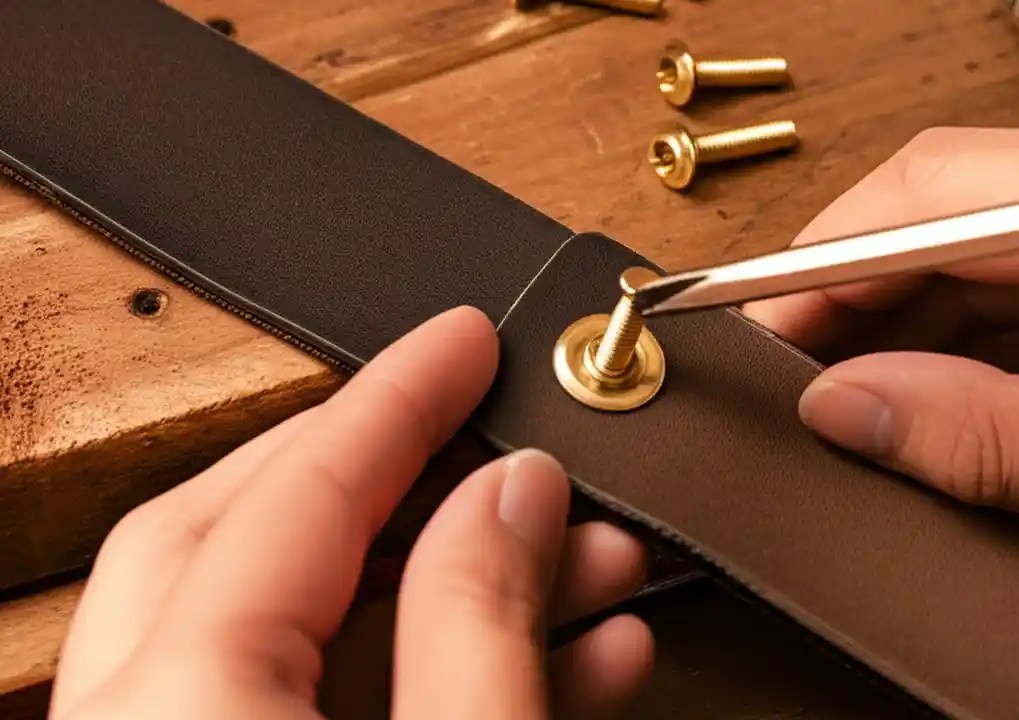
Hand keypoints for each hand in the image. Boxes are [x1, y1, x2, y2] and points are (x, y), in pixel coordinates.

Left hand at [50, 306, 653, 718]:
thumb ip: (480, 624)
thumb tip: (514, 496)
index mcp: (185, 710)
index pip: (299, 494)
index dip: (400, 400)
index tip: (464, 340)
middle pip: (233, 528)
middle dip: (369, 458)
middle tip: (467, 415)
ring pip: (270, 619)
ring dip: (428, 576)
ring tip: (577, 561)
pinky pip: (292, 698)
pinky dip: (416, 665)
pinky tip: (556, 655)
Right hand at [745, 18, 1018, 606]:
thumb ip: (1007, 449)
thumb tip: (856, 411)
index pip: (946, 200)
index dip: (828, 261)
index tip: (751, 319)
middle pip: (971, 207)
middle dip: (871, 294)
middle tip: (805, 380)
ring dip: (935, 321)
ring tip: (876, 402)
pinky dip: (1011, 336)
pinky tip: (972, 396)